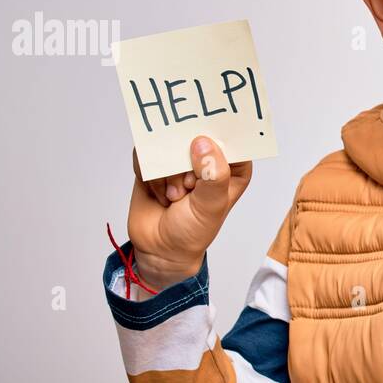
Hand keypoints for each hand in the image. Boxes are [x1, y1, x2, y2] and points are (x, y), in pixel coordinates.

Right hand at [125, 136, 252, 289]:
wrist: (160, 248)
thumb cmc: (194, 229)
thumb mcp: (212, 205)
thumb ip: (213, 174)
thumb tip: (203, 143)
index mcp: (233, 166)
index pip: (234, 137)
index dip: (222, 134)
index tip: (209, 140)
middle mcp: (208, 158)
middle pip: (197, 134)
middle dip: (188, 160)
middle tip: (189, 185)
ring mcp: (180, 159)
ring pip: (170, 145)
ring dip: (169, 174)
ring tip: (175, 197)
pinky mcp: (156, 162)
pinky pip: (148, 153)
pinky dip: (152, 176)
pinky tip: (160, 195)